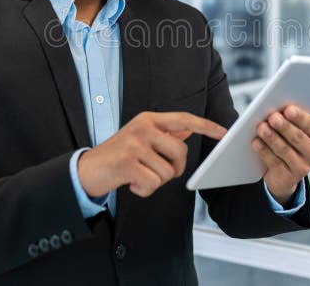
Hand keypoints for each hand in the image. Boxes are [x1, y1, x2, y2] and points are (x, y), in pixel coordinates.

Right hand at [78, 111, 226, 197]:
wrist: (86, 170)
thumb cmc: (117, 156)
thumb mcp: (140, 139)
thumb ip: (164, 134)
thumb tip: (188, 130)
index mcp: (149, 119)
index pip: (184, 119)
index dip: (206, 125)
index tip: (223, 132)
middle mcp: (142, 127)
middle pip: (180, 152)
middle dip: (174, 169)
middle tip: (156, 172)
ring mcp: (134, 144)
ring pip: (167, 171)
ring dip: (155, 182)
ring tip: (138, 176)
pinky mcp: (127, 162)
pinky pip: (153, 183)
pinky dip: (144, 190)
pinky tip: (131, 183)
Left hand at [252, 99, 309, 204]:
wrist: (284, 171)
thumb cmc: (291, 139)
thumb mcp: (300, 125)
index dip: (300, 117)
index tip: (288, 109)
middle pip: (298, 138)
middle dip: (284, 126)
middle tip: (272, 117)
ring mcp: (304, 168)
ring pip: (285, 150)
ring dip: (271, 137)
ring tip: (261, 127)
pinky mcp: (289, 178)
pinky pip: (275, 162)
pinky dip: (264, 151)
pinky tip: (256, 142)